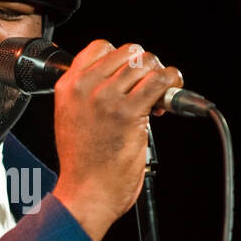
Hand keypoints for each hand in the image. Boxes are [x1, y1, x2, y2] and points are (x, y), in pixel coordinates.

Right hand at [51, 40, 183, 240]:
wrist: (86, 193)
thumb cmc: (83, 164)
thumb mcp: (71, 118)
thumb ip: (87, 95)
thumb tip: (121, 81)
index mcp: (68, 86)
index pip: (101, 47)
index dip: (122, 59)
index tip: (129, 79)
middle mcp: (85, 87)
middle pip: (129, 51)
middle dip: (144, 68)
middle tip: (147, 92)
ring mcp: (107, 98)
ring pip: (146, 63)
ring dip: (159, 77)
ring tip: (156, 100)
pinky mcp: (129, 112)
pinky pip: (160, 81)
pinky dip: (171, 84)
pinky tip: (168, 100)